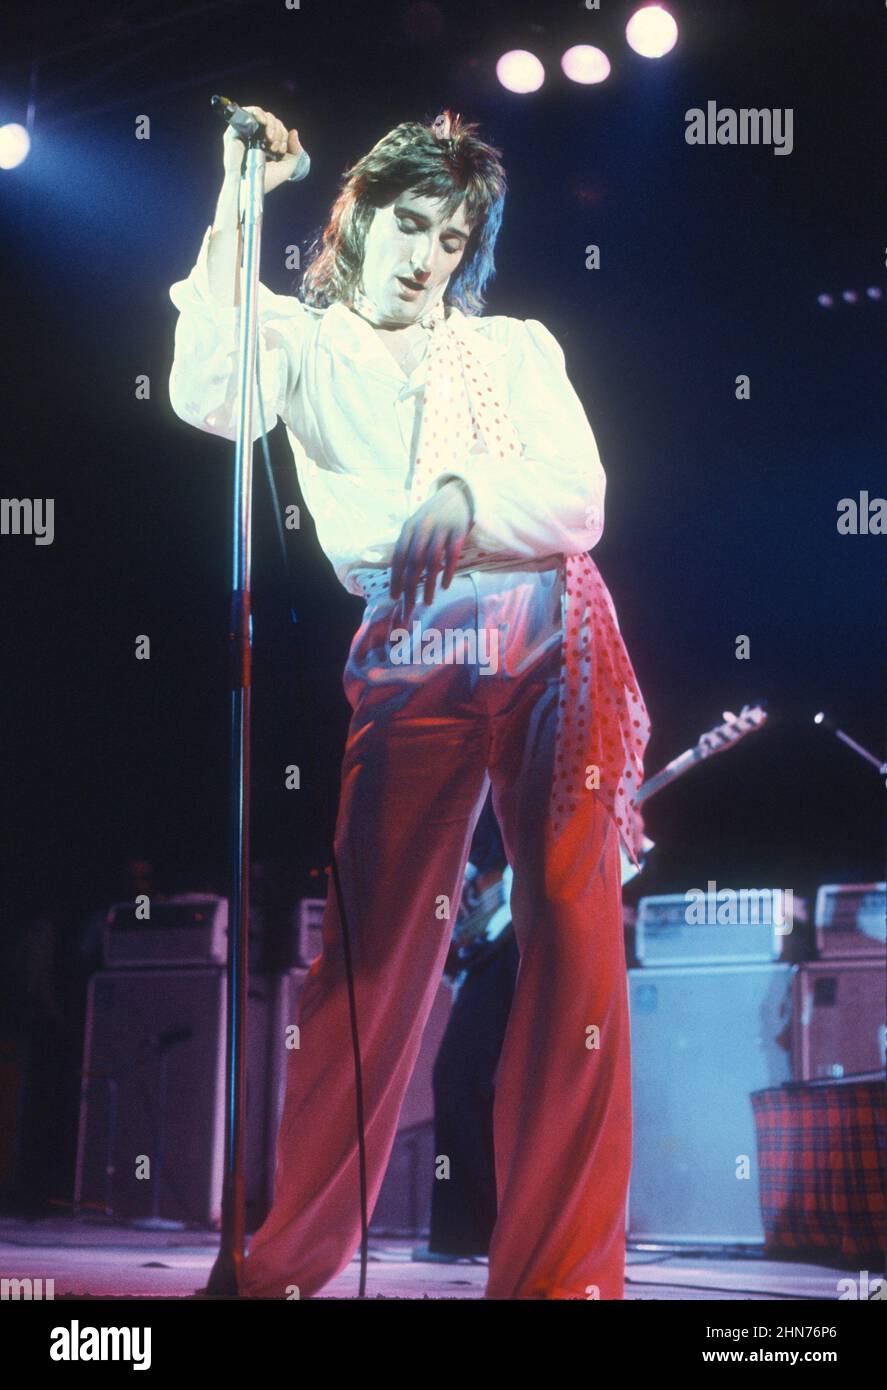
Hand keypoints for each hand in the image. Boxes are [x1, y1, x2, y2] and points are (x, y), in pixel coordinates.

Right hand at [222, 106, 304, 194]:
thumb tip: (294, 132)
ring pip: (263, 115)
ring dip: (271, 124)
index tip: (280, 150)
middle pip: (272, 121)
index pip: (279, 129)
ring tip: (270, 138)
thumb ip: (295, 150)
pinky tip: (264, 122)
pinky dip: (258, 113)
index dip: (283, 136)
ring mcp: (246, 132)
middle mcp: (256, 136)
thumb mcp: (287, 166)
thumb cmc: (267, 179)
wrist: (250, 184)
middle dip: (278, 131)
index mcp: (268, 144)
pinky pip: (249, 112)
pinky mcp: (236, 129)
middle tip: (275, 146)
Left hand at [390, 480, 472, 618]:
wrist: (458, 493)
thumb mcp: (416, 524)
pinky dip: (448, 572)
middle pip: (413, 563)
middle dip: (409, 588)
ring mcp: (441, 528)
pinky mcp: (458, 530)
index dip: (395, 578)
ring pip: (432, 562)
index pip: (398, 557)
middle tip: (408, 608)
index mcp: (408, 528)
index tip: (394, 597)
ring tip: (426, 602)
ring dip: (428, 584)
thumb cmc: (435, 515)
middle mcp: (422, 528)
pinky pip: (452, 555)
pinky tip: (445, 586)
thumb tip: (394, 570)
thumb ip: (407, 543)